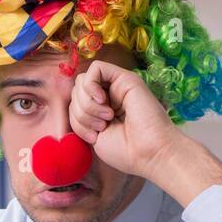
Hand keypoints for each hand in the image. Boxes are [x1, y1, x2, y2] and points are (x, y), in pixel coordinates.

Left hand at [69, 60, 221, 205]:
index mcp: (101, 110)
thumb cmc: (126, 151)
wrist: (149, 152)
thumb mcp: (92, 136)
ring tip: (106, 118)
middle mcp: (109, 95)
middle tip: (101, 127)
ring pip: (83, 81)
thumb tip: (72, 101)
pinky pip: (96, 68)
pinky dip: (91, 86)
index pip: (75, 103)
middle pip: (76, 91)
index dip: (76, 120)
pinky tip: (102, 101)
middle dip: (80, 113)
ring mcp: (117, 86)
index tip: (93, 137)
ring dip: (87, 104)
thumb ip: (81, 116)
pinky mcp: (125, 78)